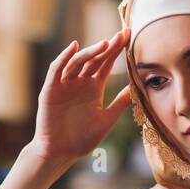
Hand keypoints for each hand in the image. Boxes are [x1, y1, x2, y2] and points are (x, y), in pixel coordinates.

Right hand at [32, 29, 133, 164]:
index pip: (106, 64)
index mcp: (93, 87)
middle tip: (122, 35)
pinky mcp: (50, 89)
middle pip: (94, 59)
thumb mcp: (107, 119)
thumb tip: (139, 87)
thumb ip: (120, 102)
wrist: (60, 153)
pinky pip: (56, 69)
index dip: (117, 50)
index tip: (130, 37)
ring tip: (105, 44)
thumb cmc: (81, 140)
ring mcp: (64, 84)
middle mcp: (79, 82)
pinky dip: (64, 57)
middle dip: (107, 46)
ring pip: (77, 62)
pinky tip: (74, 47)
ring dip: (90, 51)